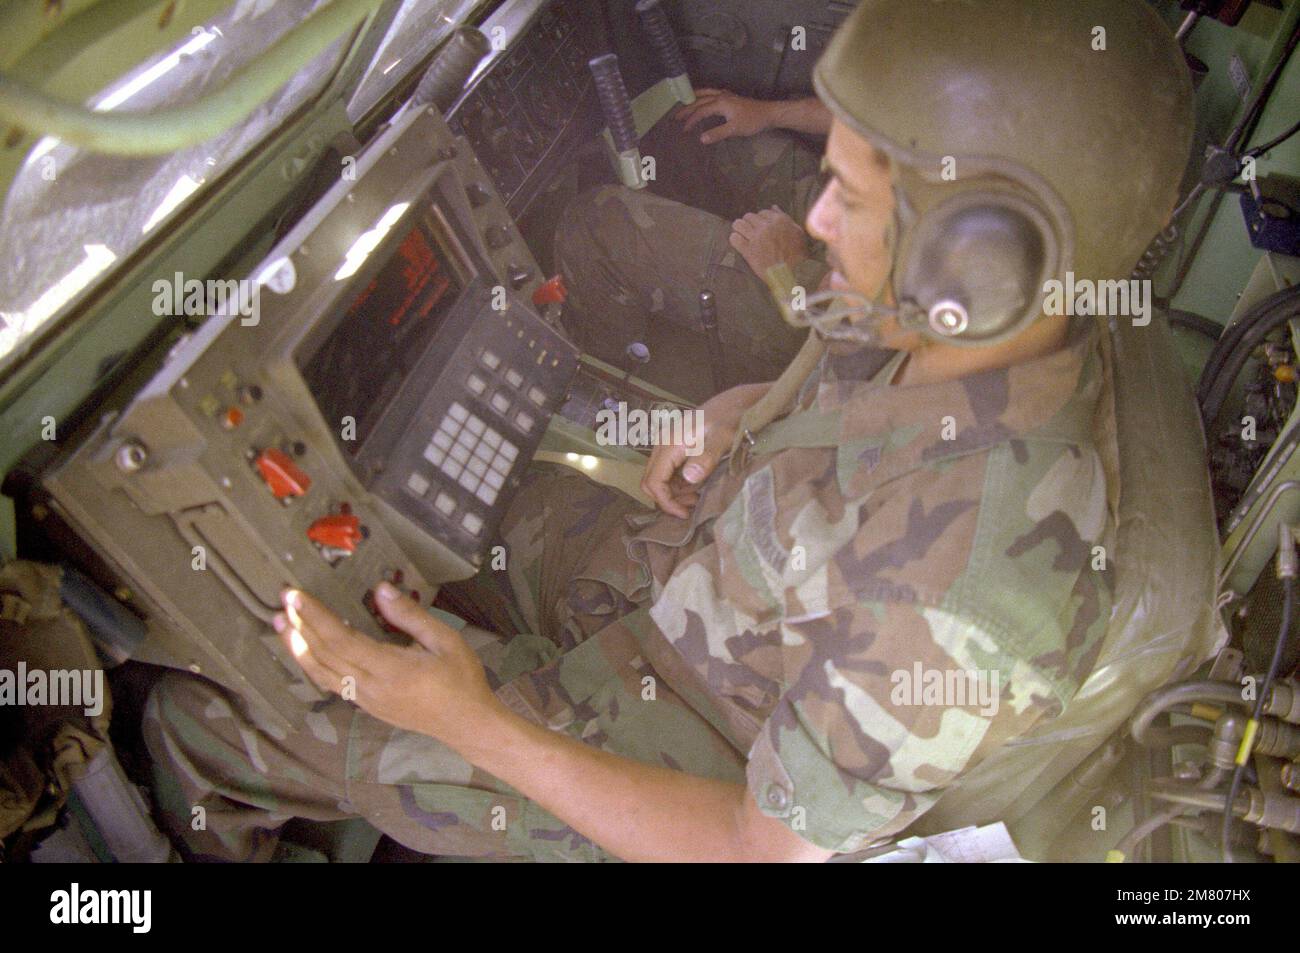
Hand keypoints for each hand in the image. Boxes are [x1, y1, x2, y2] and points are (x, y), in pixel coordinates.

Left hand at [274, 584, 501, 749]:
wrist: (467, 724)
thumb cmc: (461, 679)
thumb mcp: (445, 640)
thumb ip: (410, 616)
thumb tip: (380, 589)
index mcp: (389, 669)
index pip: (341, 639)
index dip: (315, 616)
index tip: (296, 596)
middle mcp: (369, 687)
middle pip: (324, 655)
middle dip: (300, 627)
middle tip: (281, 602)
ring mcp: (365, 700)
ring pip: (321, 673)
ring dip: (298, 648)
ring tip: (280, 625)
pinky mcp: (366, 706)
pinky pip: (331, 684)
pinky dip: (312, 665)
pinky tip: (305, 651)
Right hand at [641, 383, 769, 516]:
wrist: (736, 401)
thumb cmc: (731, 418)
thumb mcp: (723, 438)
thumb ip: (706, 457)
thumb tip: (689, 478)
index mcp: (670, 443)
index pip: (654, 482)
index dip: (666, 502)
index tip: (686, 514)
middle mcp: (663, 444)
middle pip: (650, 482)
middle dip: (668, 500)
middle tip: (692, 507)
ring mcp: (667, 445)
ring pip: (658, 478)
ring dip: (673, 493)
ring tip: (697, 499)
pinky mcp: (675, 446)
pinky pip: (667, 471)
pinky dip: (678, 484)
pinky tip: (697, 487)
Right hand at [676, 88, 773, 143]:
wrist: (768, 113)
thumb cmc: (752, 121)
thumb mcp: (735, 129)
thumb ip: (718, 133)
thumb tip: (701, 139)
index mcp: (720, 103)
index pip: (701, 111)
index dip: (691, 120)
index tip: (683, 130)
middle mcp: (721, 96)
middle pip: (700, 100)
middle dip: (687, 108)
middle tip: (675, 116)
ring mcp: (725, 95)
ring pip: (705, 93)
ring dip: (693, 98)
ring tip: (683, 102)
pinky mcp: (730, 97)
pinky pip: (711, 93)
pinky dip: (703, 95)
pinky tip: (702, 99)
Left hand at [730, 206, 808, 279]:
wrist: (794, 273)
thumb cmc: (798, 253)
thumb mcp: (797, 231)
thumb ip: (785, 218)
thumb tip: (773, 207)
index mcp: (779, 220)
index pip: (762, 212)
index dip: (761, 220)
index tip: (762, 228)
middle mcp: (766, 226)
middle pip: (748, 216)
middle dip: (749, 224)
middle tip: (752, 233)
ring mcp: (756, 238)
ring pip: (738, 224)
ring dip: (740, 229)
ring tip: (743, 236)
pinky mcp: (748, 250)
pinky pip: (734, 238)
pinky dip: (735, 240)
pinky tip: (740, 244)